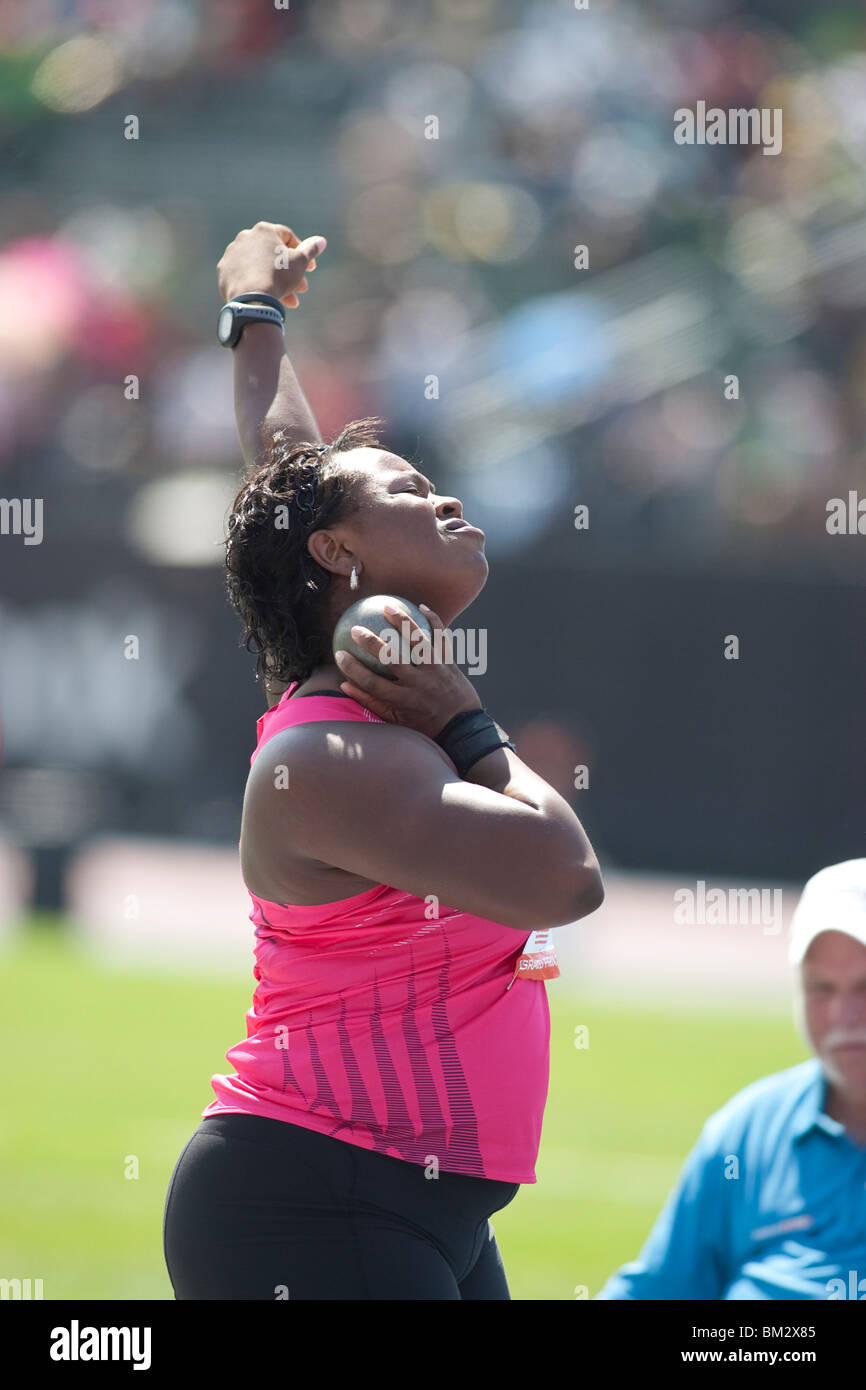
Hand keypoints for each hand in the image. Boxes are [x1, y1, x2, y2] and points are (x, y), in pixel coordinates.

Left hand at [217, 221, 325, 307]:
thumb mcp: (300, 262)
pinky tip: (265, 298)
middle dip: (289, 272)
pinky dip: (255, 284)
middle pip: (272, 255)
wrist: (251, 298)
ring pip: (258, 266)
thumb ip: (310, 249)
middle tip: (302, 289)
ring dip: (274, 281)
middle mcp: (245, 237)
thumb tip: (321, 241)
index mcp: (264, 230)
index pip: (287, 237)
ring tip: (288, 300)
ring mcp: (232, 253)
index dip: (302, 252)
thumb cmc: (278, 276)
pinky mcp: (224, 271)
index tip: (310, 268)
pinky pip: (244, 276)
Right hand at [334, 602, 482, 740]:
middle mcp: (419, 684)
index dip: (353, 669)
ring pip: (418, 642)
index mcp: (403, 701)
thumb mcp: (396, 720)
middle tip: (355, 628)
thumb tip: (345, 684)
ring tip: (387, 607)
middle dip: (371, 643)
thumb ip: (371, 702)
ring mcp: (436, 671)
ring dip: (402, 622)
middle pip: (391, 659)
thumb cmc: (424, 724)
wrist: (463, 728)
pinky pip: (442, 637)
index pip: (372, 684)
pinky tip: (422, 606)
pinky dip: (435, 620)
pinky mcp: (449, 663)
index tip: (339, 654)